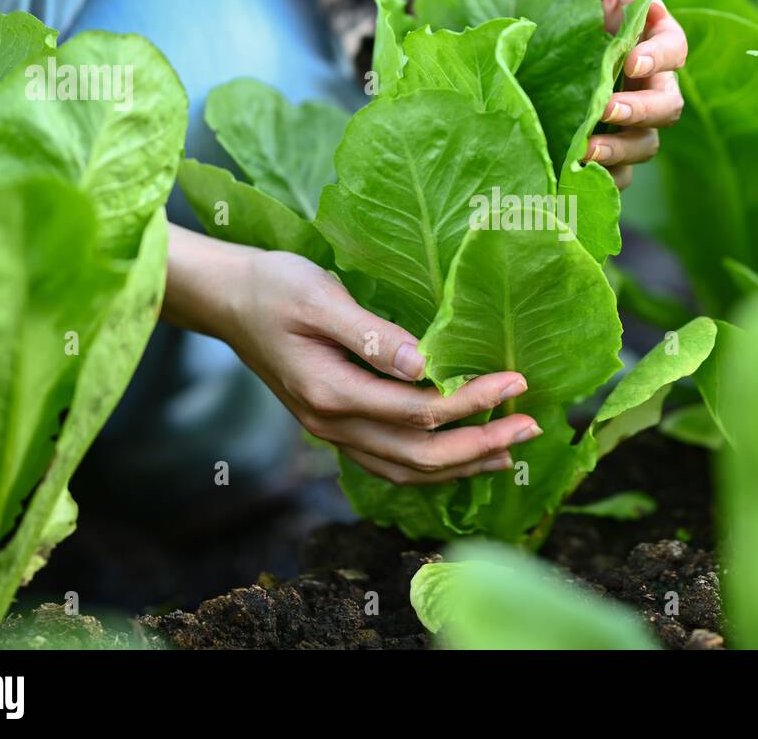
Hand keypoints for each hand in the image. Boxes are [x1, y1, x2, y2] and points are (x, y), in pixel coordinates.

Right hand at [164, 227, 540, 484]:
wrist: (227, 299)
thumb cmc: (273, 287)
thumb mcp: (319, 297)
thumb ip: (370, 333)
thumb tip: (424, 363)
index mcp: (332, 394)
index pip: (420, 412)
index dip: (473, 403)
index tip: (517, 381)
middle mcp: (333, 425)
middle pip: (419, 455)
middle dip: (480, 445)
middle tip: (531, 428)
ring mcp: (332, 432)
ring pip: (406, 470)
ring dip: (461, 465)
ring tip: (509, 454)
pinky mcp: (335, 426)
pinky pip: (389, 463)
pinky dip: (430, 466)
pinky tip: (459, 458)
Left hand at [579, 0, 687, 189]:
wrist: (512, 11)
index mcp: (646, 39)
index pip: (674, 50)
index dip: (661, 57)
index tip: (630, 59)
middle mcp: (641, 82)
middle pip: (666, 106)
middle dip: (641, 111)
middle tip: (606, 110)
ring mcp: (621, 118)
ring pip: (645, 146)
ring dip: (621, 151)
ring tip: (584, 152)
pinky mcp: (597, 145)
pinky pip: (616, 174)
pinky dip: (604, 178)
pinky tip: (575, 173)